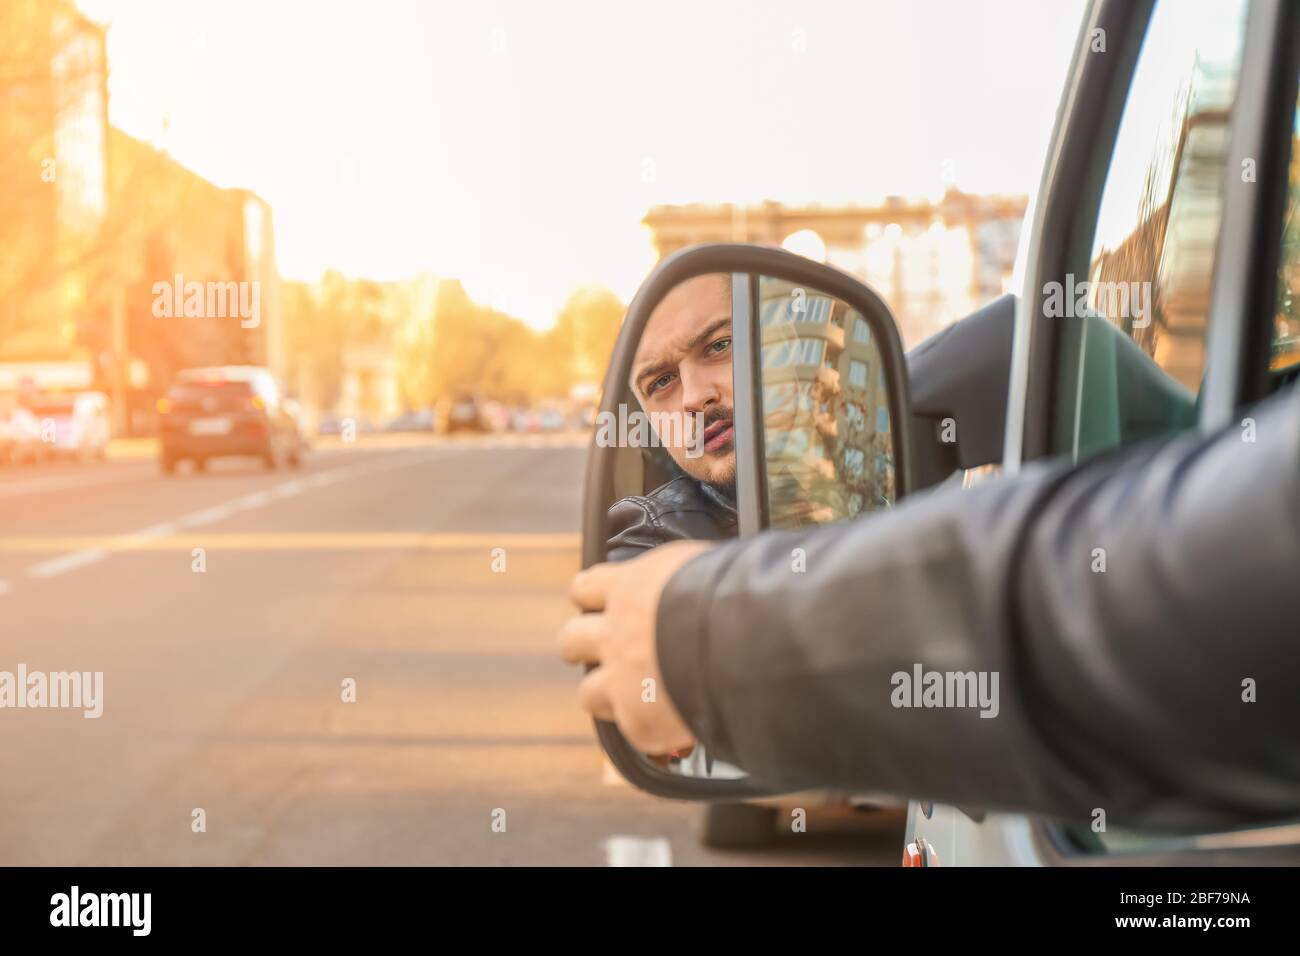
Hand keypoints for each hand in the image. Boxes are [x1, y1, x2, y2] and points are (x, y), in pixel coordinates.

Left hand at [559, 540, 713, 753]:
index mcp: (630, 587)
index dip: (593, 598)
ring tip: (642, 696)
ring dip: (609, 695)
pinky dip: (652, 728)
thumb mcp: (699, 565)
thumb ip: (679, 579)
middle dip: (585, 648)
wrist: (746, 639)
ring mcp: (621, 681)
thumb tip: (690, 579)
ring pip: (587, 694)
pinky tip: (677, 723)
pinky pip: (632, 731)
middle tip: (613, 653)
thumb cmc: (734, 593)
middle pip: (570, 641)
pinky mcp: (638, 722)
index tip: (606, 604)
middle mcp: (616, 634)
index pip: (585, 588)